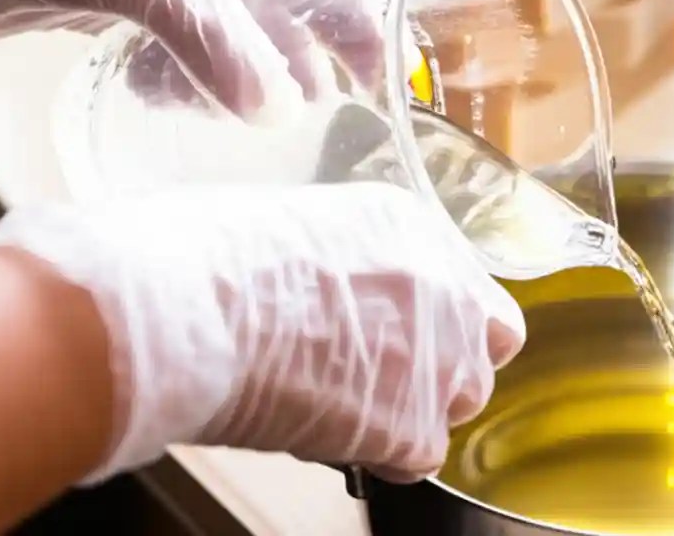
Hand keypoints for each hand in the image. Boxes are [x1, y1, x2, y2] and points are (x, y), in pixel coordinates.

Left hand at [0, 0, 375, 116]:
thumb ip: (216, 41)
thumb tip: (277, 111)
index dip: (349, 17)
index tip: (379, 72)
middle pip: (277, 13)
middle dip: (292, 62)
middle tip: (313, 110)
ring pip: (229, 47)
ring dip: (232, 83)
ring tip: (225, 107)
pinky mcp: (125, 20)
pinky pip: (178, 64)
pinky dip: (180, 87)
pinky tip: (157, 94)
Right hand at [0, 183, 525, 483]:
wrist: (187, 311)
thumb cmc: (202, 257)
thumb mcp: (288, 220)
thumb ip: (337, 255)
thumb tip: (322, 282)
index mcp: (408, 224)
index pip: (458, 276)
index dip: (428, 310)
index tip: (397, 326)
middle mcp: (443, 284)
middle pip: (486, 337)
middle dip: (445, 356)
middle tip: (386, 370)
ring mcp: (439, 355)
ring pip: (462, 398)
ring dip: (416, 406)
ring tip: (348, 403)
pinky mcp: (414, 424)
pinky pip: (420, 454)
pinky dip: (383, 454)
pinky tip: (332, 432)